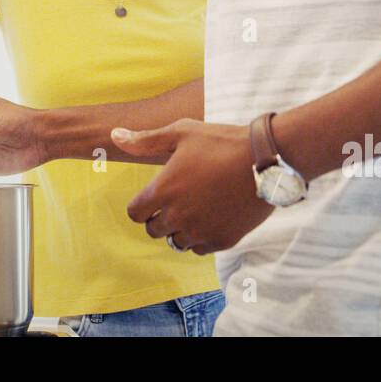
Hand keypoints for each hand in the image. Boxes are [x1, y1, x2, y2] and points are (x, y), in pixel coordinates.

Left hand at [117, 119, 273, 254]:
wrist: (266, 159)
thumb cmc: (222, 141)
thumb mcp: (182, 132)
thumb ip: (145, 140)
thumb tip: (114, 135)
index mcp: (163, 190)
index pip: (135, 213)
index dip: (142, 205)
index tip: (154, 197)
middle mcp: (178, 215)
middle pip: (154, 230)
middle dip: (160, 217)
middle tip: (178, 200)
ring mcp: (200, 230)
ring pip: (176, 242)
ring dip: (180, 229)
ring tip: (196, 208)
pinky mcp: (222, 240)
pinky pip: (200, 249)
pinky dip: (201, 237)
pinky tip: (211, 218)